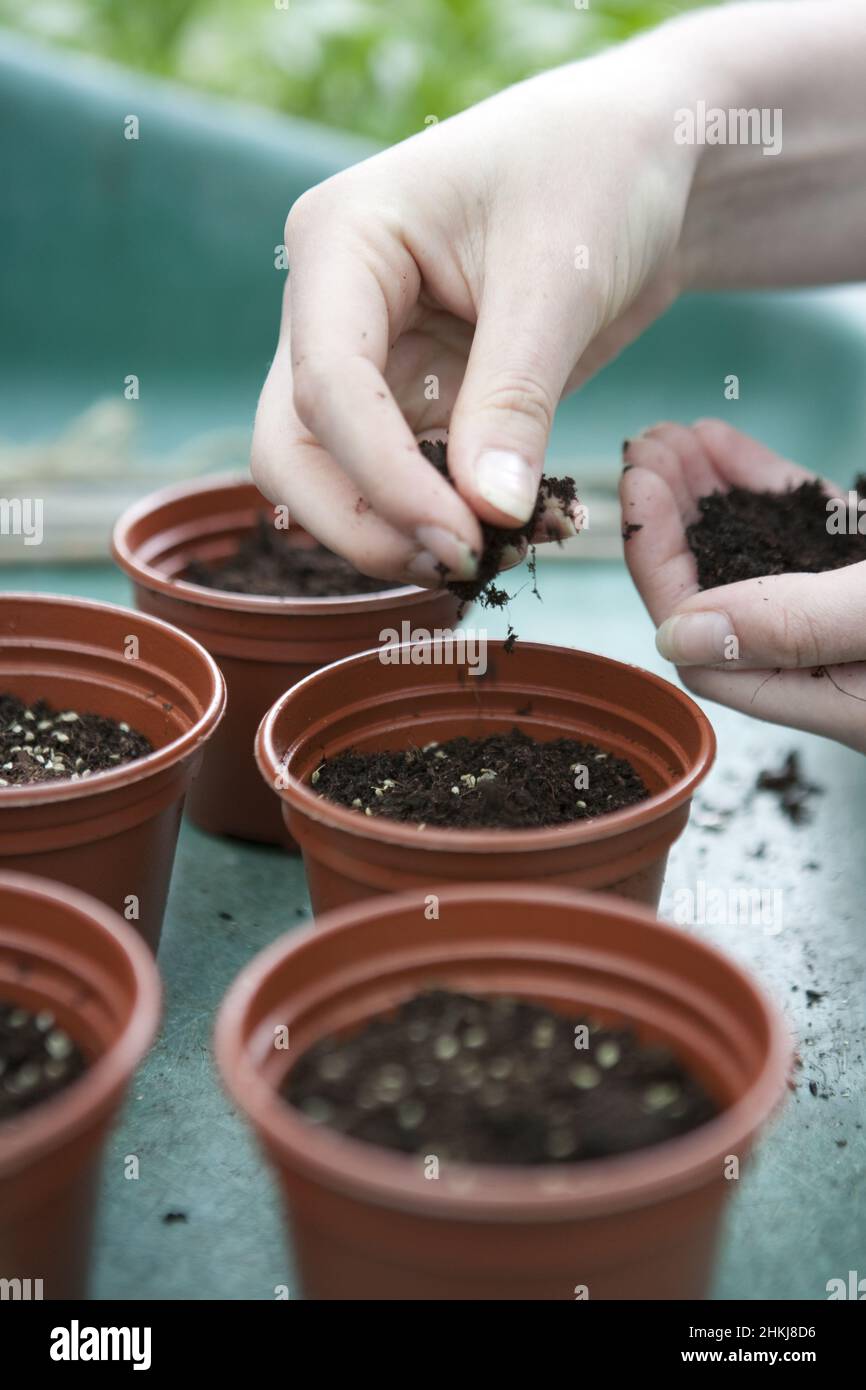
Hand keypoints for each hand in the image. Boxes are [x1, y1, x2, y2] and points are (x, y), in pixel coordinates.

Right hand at [251, 48, 696, 585]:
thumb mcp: (559, 278)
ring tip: (496, 553)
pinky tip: (510, 531)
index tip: (463, 539)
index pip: (328, 387)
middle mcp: (331, 307)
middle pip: (296, 450)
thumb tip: (488, 515)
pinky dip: (443, 517)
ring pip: (335, 478)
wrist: (640, 161)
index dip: (385, 480)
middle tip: (464, 564)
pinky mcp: (411, 397)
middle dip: (367, 521)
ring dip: (401, 532)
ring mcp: (365, 357)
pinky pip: (402, 479)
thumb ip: (514, 399)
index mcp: (340, 243)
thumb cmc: (596, 173)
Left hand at [621, 420, 865, 752]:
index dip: (662, 562)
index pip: (702, 639)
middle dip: (675, 516)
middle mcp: (821, 660)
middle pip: (719, 590)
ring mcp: (843, 612)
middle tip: (646, 447)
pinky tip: (724, 444)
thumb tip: (675, 634)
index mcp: (817, 696)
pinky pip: (803, 529)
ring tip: (674, 436)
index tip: (639, 491)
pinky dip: (763, 484)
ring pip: (756, 552)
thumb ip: (795, 628)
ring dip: (710, 492)